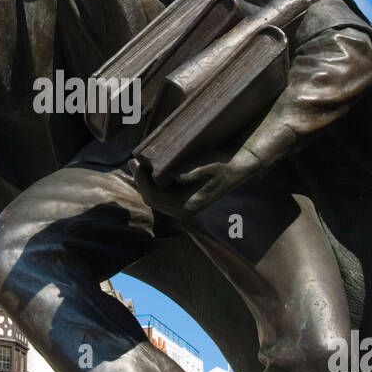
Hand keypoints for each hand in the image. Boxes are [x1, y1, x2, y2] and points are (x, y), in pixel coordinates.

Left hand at [132, 146, 259, 219]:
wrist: (238, 168)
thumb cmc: (224, 166)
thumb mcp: (209, 167)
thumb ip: (192, 174)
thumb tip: (174, 178)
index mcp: (187, 206)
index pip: (154, 197)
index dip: (142, 181)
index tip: (137, 163)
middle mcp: (182, 210)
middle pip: (151, 199)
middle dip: (140, 180)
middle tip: (133, 161)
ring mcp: (182, 206)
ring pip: (154, 197)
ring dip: (144, 181)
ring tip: (138, 163)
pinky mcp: (182, 199)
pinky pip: (161, 193)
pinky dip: (152, 182)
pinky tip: (149, 169)